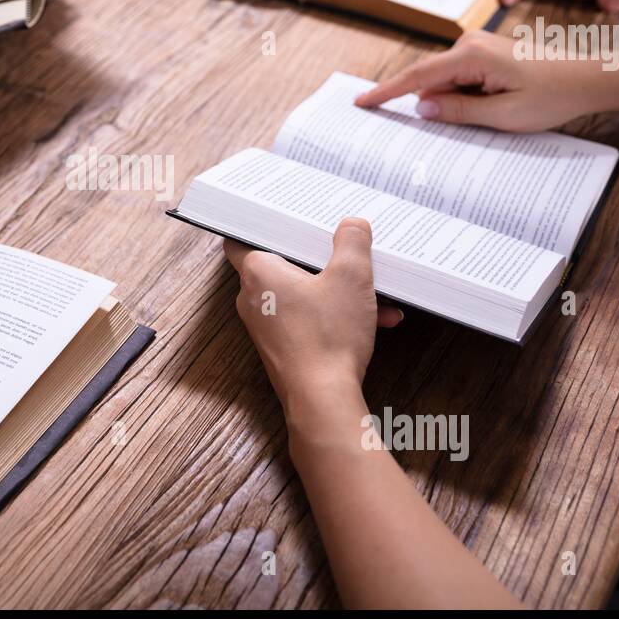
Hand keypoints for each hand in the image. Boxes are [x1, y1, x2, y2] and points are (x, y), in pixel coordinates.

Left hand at [223, 219, 401, 426]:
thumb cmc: (328, 336)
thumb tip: (352, 224)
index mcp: (259, 272)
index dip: (264, 226)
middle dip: (322, 259)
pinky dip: (336, 315)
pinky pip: (309, 319)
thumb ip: (352, 242)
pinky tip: (376, 319)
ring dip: (338, 290)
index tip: (287, 219)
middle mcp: (254, 298)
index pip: (242, 237)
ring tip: (376, 292)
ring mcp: (267, 326)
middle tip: (345, 250)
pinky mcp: (283, 347)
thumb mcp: (351, 277)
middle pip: (284, 264)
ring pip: (303, 294)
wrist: (322, 400)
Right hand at [355, 30, 600, 131]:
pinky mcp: (486, 53)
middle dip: (420, 103)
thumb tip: (421, 108)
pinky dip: (459, 96)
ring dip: (450, 103)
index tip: (360, 102)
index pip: (416, 78)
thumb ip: (458, 111)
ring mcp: (478, 46)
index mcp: (470, 55)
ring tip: (487, 116)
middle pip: (428, 79)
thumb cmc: (553, 95)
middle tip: (430, 122)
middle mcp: (469, 43)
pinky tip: (483, 110)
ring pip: (445, 81)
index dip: (385, 92)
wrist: (591, 77)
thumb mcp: (503, 115)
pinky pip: (460, 77)